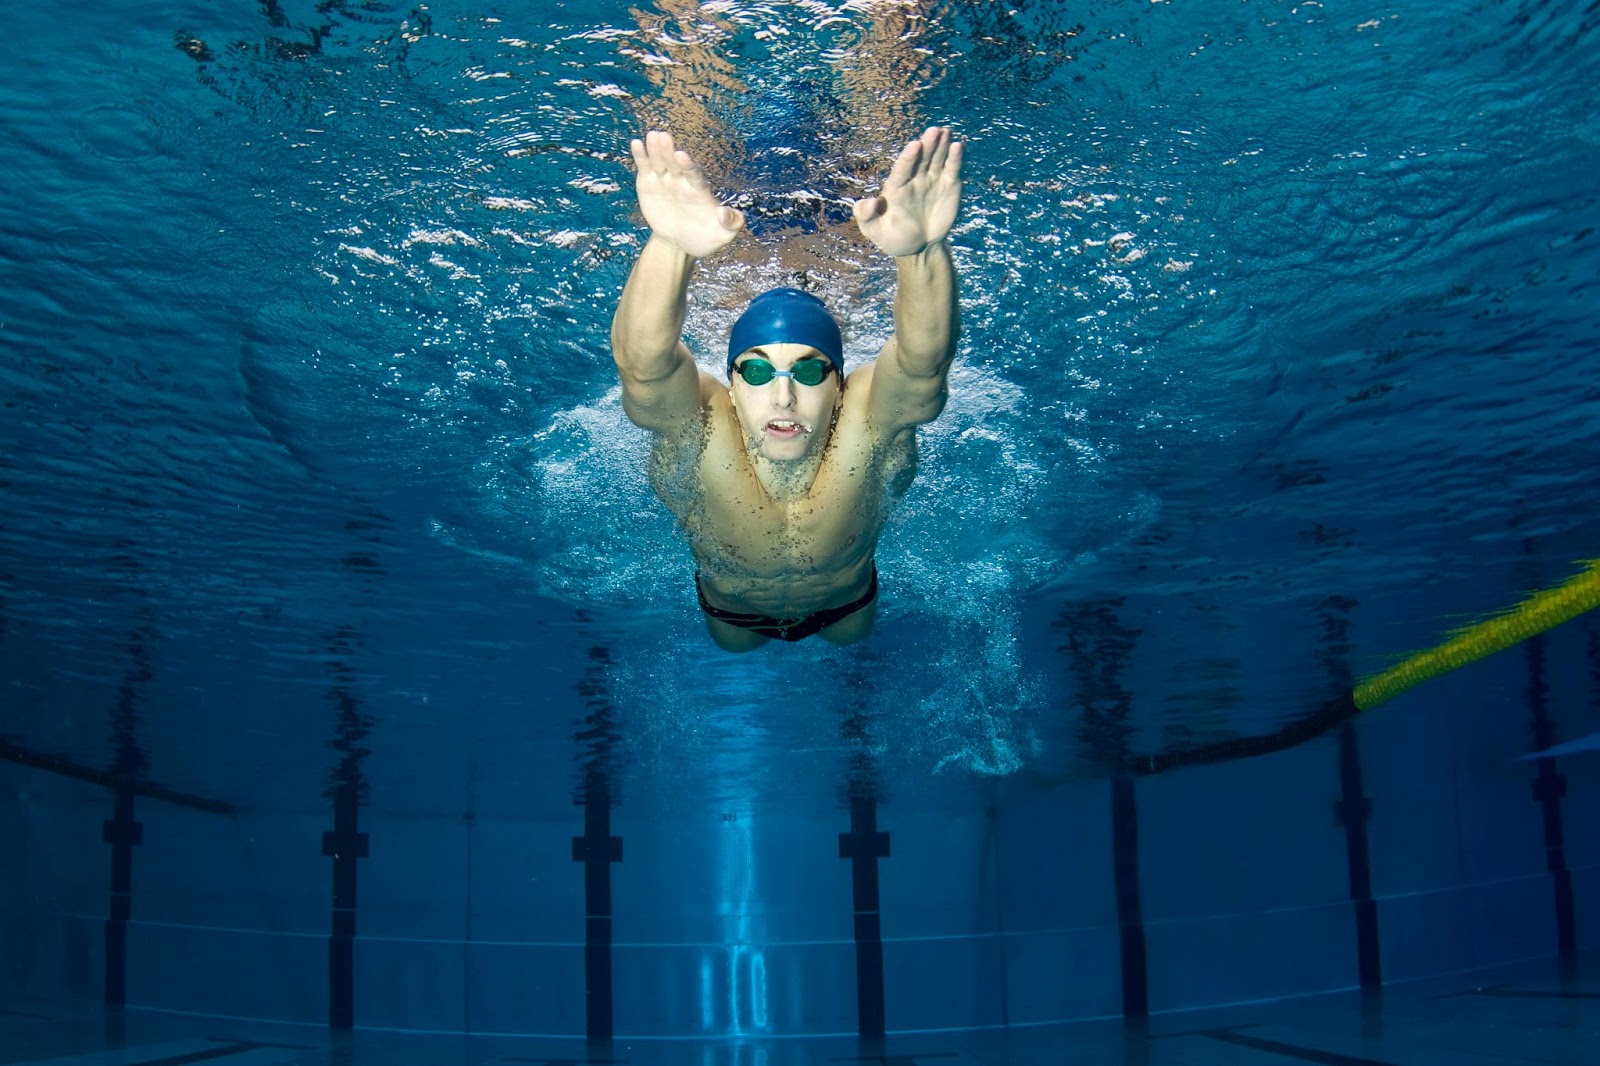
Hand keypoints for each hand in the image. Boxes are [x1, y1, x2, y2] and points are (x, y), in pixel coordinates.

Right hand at [630, 130, 744, 258]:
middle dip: (669, 151)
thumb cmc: (703, 237)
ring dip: (655, 149)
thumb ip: (730, 223)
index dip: (687, 165)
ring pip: (660, 161)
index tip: (681, 155)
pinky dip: (640, 156)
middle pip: (675, 163)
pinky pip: (645, 167)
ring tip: (652, 136)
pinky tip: (636, 144)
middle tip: (663, 137)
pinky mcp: (649, 183)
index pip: (693, 174)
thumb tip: (726, 213)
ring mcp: (665, 180)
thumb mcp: (722, 235)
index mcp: (699, 189)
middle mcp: (682, 180)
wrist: (679, 244)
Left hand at [852, 127, 963, 257]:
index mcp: (896, 187)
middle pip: (921, 158)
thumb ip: (866, 217)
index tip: (914, 145)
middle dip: (927, 144)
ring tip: (945, 131)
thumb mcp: (875, 232)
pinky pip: (951, 169)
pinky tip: (958, 146)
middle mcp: (914, 179)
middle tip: (933, 130)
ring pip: (936, 158)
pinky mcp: (948, 185)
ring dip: (941, 145)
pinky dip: (955, 158)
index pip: (902, 169)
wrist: (919, 248)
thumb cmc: (894, 239)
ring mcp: (932, 180)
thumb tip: (867, 202)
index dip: (908, 158)